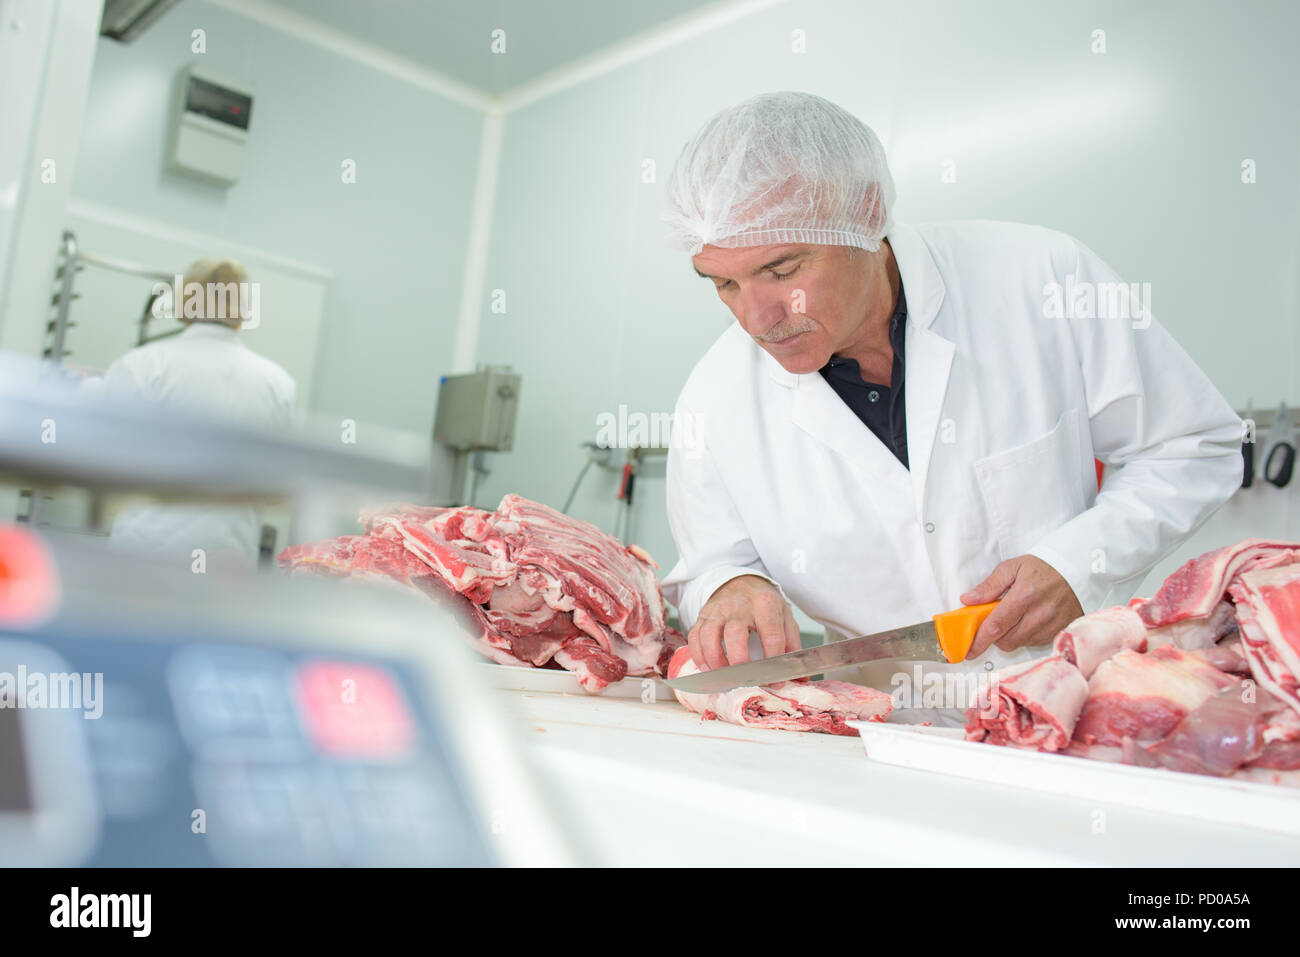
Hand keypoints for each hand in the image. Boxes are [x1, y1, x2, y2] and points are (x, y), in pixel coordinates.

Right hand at [688, 575, 801, 670]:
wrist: (742, 582)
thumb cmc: (764, 604)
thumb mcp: (785, 618)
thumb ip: (792, 646)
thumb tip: (799, 677)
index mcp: (766, 605)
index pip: (771, 635)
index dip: (773, 661)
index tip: (775, 681)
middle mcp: (740, 605)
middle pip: (735, 633)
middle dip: (738, 660)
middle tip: (744, 679)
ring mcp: (719, 609)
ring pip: (709, 634)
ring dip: (714, 659)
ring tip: (723, 677)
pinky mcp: (704, 614)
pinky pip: (695, 635)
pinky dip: (698, 655)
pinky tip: (707, 669)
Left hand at [959, 555, 1082, 657]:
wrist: (1077, 570)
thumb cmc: (1043, 567)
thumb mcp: (1012, 568)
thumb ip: (989, 586)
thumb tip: (968, 600)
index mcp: (1023, 597)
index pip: (995, 627)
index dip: (979, 641)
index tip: (969, 650)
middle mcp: (1039, 615)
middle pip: (1006, 641)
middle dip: (994, 635)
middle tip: (995, 620)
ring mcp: (1052, 626)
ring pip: (1020, 643)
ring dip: (1011, 635)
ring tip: (1016, 616)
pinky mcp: (1061, 631)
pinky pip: (1036, 642)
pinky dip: (1027, 635)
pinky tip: (1030, 620)